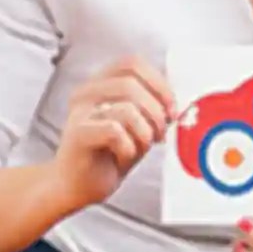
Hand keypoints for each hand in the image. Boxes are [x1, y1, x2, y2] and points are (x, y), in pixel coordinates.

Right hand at [50, 56, 174, 209]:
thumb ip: (153, 107)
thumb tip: (175, 103)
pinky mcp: (77, 134)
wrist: (79, 188)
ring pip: (127, 109)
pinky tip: (122, 158)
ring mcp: (79, 112)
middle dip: (155, 112)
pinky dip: (129, 148)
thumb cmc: (112, 154)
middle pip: (131, 84)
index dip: (158, 83)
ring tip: (138, 149)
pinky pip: (115, 131)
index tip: (171, 109)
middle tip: (160, 136)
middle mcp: (86, 92)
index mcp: (101, 83)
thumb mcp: (140, 125)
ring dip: (144, 134)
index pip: (133, 63)